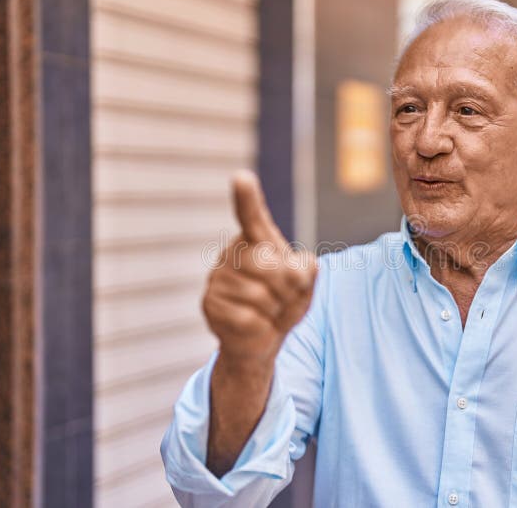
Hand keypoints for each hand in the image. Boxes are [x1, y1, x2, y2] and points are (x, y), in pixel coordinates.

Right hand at [202, 171, 317, 366]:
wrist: (262, 338)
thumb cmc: (284, 301)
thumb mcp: (304, 283)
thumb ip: (306, 270)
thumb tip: (299, 267)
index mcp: (255, 240)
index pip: (253, 217)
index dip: (247, 198)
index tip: (242, 178)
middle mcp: (232, 253)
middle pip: (271, 266)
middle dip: (288, 289)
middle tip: (285, 298)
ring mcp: (217, 278)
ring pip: (261, 296)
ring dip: (276, 310)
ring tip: (269, 312)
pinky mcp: (210, 304)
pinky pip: (248, 317)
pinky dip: (262, 326)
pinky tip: (256, 325)